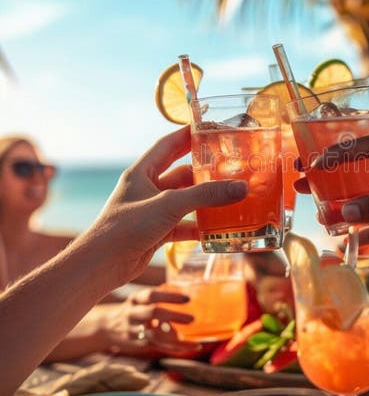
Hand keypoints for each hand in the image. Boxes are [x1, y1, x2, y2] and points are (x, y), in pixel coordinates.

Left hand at [76, 127, 246, 286]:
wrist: (102, 265)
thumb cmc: (126, 227)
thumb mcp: (168, 205)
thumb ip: (205, 195)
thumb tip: (240, 187)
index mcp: (142, 172)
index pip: (168, 144)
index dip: (189, 135)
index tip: (211, 129)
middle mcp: (146, 189)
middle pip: (181, 174)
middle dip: (203, 172)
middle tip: (229, 167)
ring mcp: (152, 211)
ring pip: (184, 201)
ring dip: (204, 201)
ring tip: (230, 197)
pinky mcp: (156, 232)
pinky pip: (183, 224)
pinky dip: (199, 226)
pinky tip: (216, 229)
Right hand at [105, 287, 194, 354]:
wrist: (107, 327)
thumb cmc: (134, 310)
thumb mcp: (141, 301)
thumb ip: (159, 304)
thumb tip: (186, 309)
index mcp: (136, 299)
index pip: (152, 295)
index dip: (170, 297)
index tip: (188, 299)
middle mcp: (133, 313)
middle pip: (153, 313)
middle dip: (174, 316)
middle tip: (193, 319)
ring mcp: (133, 330)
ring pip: (156, 336)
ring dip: (177, 341)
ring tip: (196, 345)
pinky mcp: (136, 344)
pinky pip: (157, 346)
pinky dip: (173, 348)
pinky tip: (188, 348)